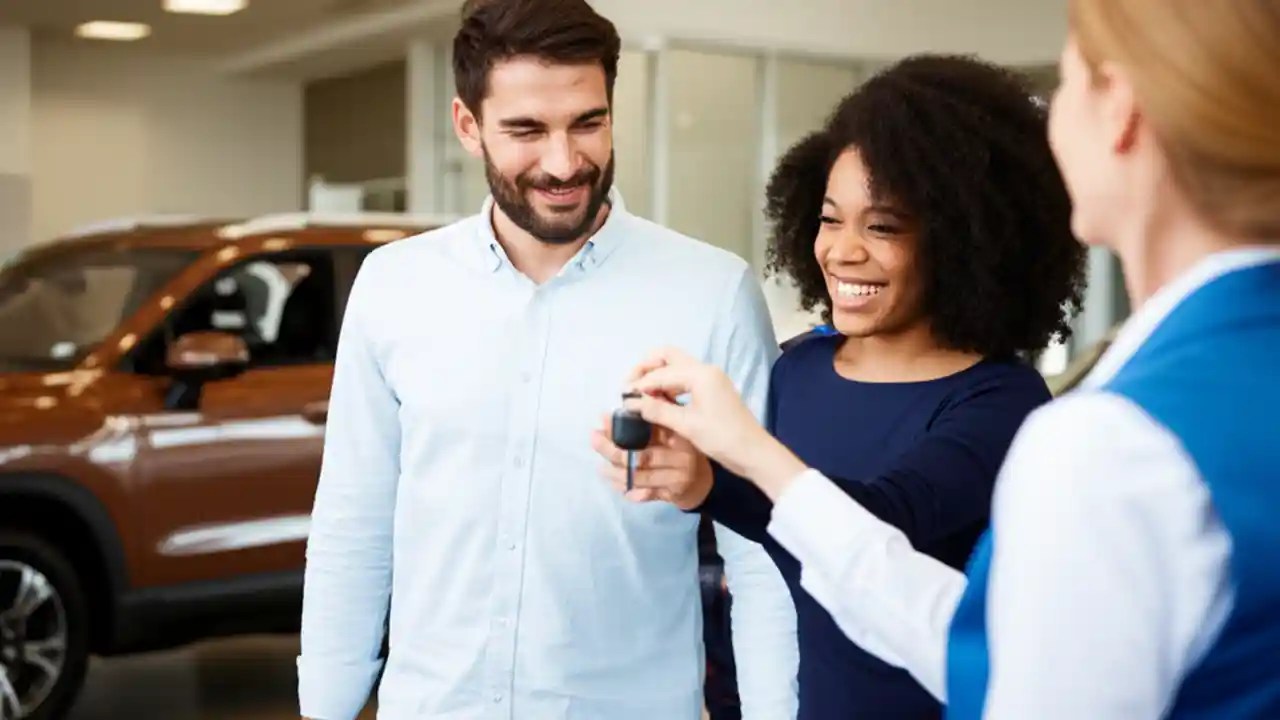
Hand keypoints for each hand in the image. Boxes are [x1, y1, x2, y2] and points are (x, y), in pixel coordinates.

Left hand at [591, 416, 713, 509]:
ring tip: (601, 468)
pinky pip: (646, 493)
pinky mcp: (673, 493)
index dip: (624, 424)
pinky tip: (616, 485)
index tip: (604, 419)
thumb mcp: (674, 431)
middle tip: (595, 440)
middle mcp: (681, 455)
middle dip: (612, 449)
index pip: (649, 428)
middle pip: (640, 454)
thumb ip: (652, 420)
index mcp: (680, 434)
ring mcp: (677, 476)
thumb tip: (620, 407)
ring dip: (616, 473)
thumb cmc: (684, 452)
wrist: (705, 484)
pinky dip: (629, 490)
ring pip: (639, 476)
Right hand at [624, 347, 808, 498]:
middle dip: (646, 368)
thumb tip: (631, 403)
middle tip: (630, 387)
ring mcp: (710, 379)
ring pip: (675, 367)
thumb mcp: (686, 425)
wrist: (754, 453)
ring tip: (641, 397)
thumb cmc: (722, 438)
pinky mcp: (711, 390)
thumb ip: (657, 411)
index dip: (639, 384)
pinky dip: (668, 386)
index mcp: (700, 374)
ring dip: (656, 377)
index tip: (623, 398)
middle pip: (667, 356)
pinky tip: (658, 403)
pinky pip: (684, 380)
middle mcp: (705, 370)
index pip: (660, 372)